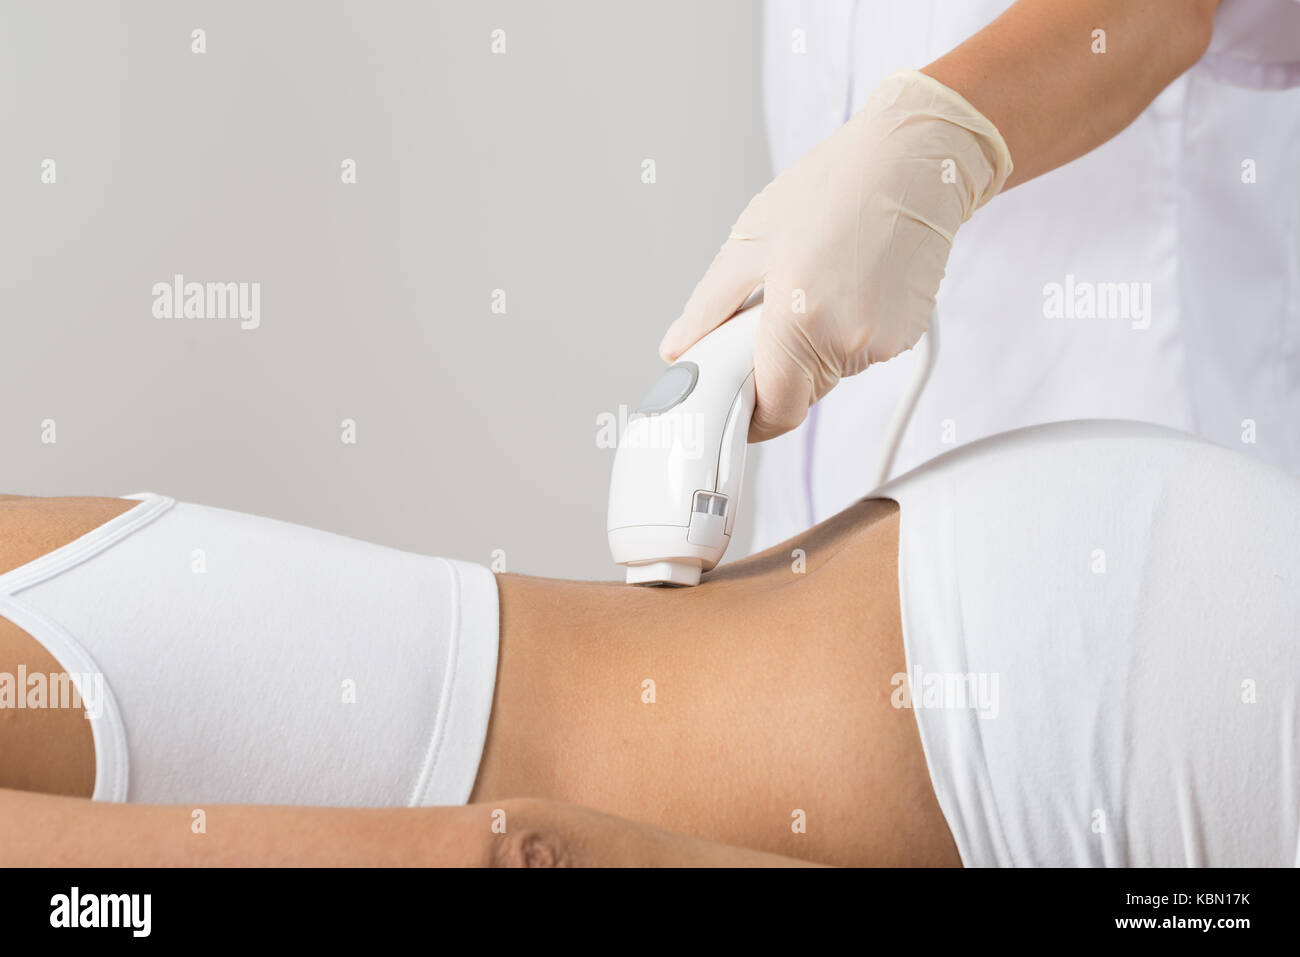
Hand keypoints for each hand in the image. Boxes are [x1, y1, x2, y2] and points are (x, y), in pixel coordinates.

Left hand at [658, 70, 1011, 440]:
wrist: (915, 156)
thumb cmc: (839, 184)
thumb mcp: (750, 238)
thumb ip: (709, 306)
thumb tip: (678, 347)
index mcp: (801, 321)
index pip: (774, 412)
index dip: (750, 415)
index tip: (733, 400)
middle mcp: (847, 341)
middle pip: (799, 392)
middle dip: (774, 366)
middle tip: (767, 312)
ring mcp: (882, 341)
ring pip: (829, 372)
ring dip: (808, 345)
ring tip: (812, 279)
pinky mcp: (905, 334)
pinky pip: (858, 352)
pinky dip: (841, 329)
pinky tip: (843, 279)